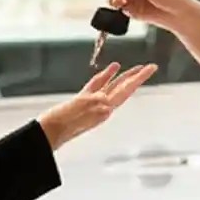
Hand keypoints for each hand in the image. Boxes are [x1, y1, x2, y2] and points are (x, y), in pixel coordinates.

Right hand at [37, 62, 157, 149]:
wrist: (48, 133)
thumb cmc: (61, 123)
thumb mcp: (80, 112)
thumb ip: (95, 104)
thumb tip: (107, 101)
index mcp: (103, 108)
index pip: (126, 89)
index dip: (139, 78)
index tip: (151, 68)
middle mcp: (101, 106)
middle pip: (123, 88)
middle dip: (136, 77)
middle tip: (150, 67)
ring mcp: (92, 104)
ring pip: (112, 86)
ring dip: (123, 76)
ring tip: (134, 68)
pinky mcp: (82, 101)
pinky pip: (98, 86)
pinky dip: (106, 77)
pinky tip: (110, 70)